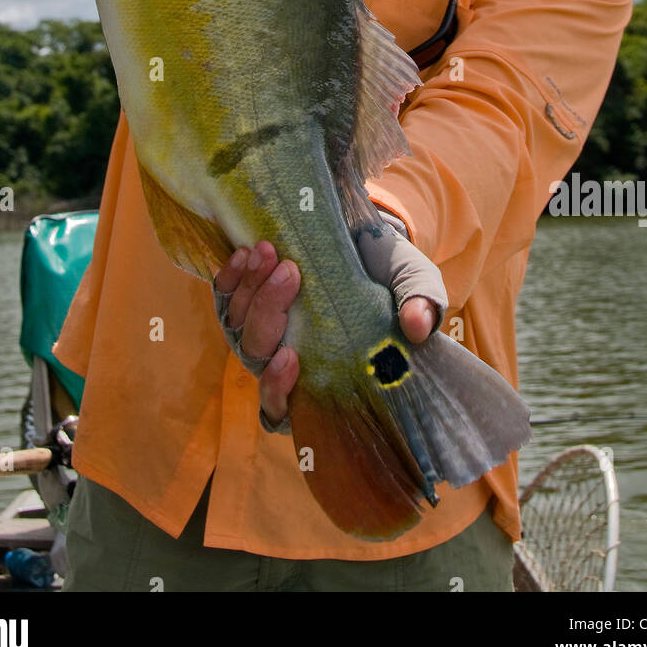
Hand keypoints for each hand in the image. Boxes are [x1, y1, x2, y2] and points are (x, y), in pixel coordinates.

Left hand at [213, 221, 444, 431]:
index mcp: (321, 377)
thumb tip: (417, 326)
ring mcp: (262, 329)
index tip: (291, 358)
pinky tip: (245, 254)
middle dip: (268, 311)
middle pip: (256, 352)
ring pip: (238, 323)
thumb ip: (421, 304)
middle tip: (290, 272)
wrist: (366, 240)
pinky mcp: (247, 298)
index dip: (278, 389)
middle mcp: (284, 360)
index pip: (282, 406)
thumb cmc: (391, 276)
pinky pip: (225, 295)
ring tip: (269, 251)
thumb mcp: (415, 284)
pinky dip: (231, 276)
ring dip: (249, 287)